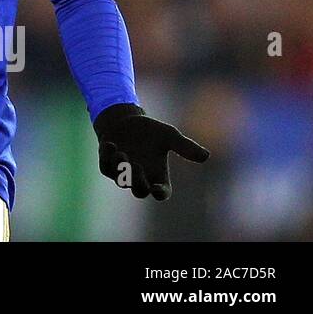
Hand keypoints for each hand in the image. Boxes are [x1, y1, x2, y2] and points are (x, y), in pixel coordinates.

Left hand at [93, 103, 209, 199]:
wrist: (125, 120)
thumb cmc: (151, 131)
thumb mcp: (169, 135)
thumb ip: (184, 146)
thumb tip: (206, 156)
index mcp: (158, 175)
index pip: (161, 192)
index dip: (160, 193)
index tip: (158, 189)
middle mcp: (141, 177)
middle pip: (139, 191)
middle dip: (138, 182)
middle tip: (137, 165)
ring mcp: (123, 172)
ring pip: (121, 181)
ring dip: (121, 169)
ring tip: (122, 153)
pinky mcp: (107, 164)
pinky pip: (105, 167)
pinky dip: (107, 157)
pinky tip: (110, 144)